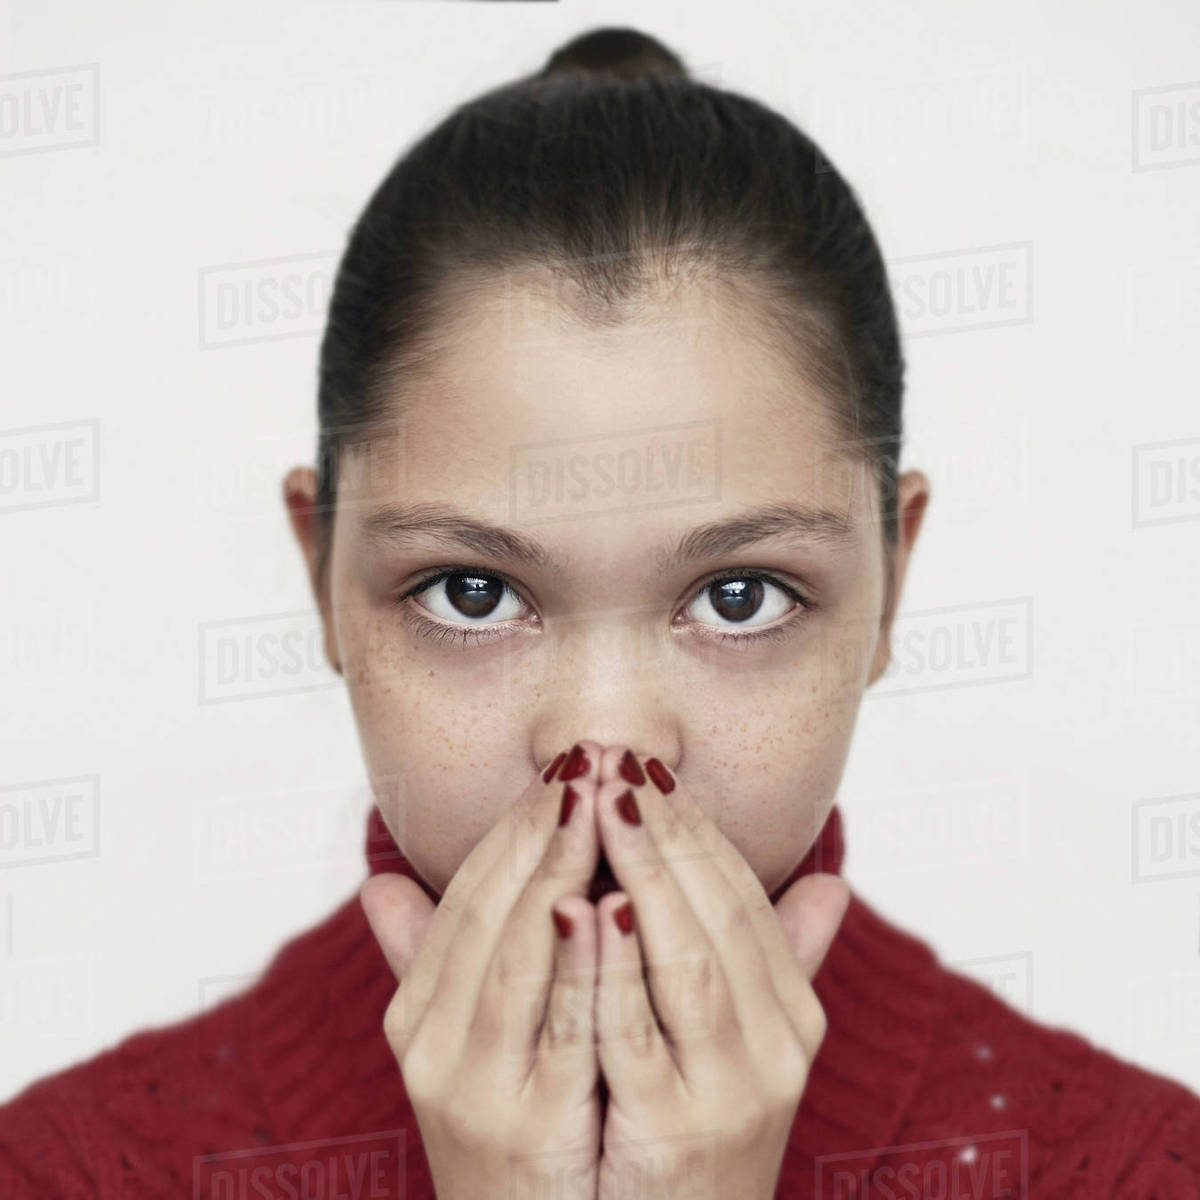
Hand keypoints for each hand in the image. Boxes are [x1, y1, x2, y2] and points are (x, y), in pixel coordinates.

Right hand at [360, 741, 608, 1199]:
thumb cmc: (519, 1139)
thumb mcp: (471, 1046)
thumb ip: (438, 960)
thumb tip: (380, 887)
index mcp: (423, 1012)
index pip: (466, 892)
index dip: (514, 824)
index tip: (563, 767)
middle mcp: (430, 1041)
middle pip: (485, 907)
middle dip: (537, 826)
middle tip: (585, 758)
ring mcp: (467, 1085)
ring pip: (510, 951)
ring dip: (553, 868)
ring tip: (594, 802)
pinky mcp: (515, 1125)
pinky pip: (551, 1029)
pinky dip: (573, 961)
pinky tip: (600, 903)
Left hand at [589, 747, 850, 1199]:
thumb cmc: (691, 1136)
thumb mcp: (740, 1046)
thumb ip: (775, 960)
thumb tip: (829, 883)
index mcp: (789, 1014)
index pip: (744, 896)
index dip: (697, 827)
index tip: (649, 770)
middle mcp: (776, 1048)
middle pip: (721, 914)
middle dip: (669, 830)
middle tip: (621, 762)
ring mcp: (735, 1094)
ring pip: (691, 960)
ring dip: (646, 873)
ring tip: (607, 805)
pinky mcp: (679, 1134)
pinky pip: (640, 1037)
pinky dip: (615, 966)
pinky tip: (588, 905)